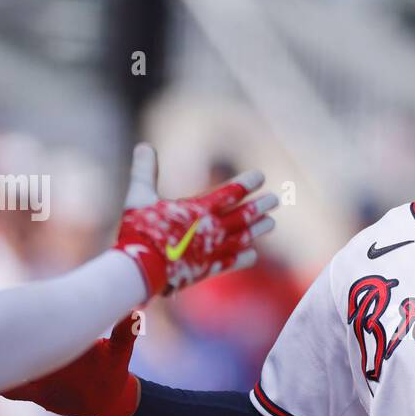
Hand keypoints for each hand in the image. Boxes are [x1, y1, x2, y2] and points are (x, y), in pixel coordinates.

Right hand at [0, 314, 139, 415]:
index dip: (31, 320)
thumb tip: (135, 313)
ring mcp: (38, 372)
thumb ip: (125, 333)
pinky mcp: (36, 391)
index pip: (42, 325)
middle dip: (10, 340)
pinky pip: (16, 390)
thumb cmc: (113, 367)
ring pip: (14, 367)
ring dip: (4, 365)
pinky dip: (7, 389)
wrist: (107, 395)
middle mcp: (46, 353)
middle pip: (22, 344)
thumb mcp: (120, 350)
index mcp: (63, 339)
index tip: (24, 317)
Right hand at [114, 143, 276, 297]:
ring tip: (272, 223)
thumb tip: (144, 145)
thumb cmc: (139, 231)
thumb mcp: (139, 196)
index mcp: (198, 210)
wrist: (140, 269)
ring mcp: (213, 251)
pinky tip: (253, 253)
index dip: (248, 184)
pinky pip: (233, 262)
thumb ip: (145, 171)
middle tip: (276, 200)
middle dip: (260, 206)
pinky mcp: (208, 269)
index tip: (260, 177)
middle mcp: (211, 230)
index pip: (231, 193)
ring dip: (259, 229)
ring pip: (244, 238)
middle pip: (244, 215)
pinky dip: (245, 257)